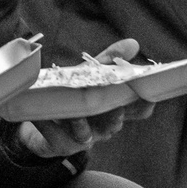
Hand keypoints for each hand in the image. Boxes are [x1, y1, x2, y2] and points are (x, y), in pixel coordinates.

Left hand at [11, 37, 151, 155]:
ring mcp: (84, 138)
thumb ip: (110, 61)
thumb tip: (133, 43)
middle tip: (115, 105)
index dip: (145, 104)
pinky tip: (39, 116)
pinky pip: (56, 135)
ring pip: (86, 133)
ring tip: (76, 113)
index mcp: (115, 110)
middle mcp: (104, 127)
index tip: (147, 93)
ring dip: (82, 123)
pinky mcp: (62, 144)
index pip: (138, 111)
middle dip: (115, 115)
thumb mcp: (90, 75)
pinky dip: (48, 124)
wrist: (43, 120)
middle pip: (115, 123)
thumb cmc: (74, 94)